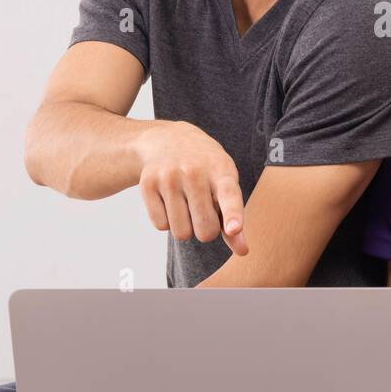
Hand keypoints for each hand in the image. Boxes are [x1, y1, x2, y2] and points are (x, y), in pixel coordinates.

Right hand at [137, 121, 247, 254]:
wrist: (168, 139)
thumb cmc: (205, 168)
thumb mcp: (224, 182)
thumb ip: (234, 216)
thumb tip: (243, 251)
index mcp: (221, 170)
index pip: (229, 196)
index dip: (232, 215)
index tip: (234, 229)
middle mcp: (194, 172)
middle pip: (205, 230)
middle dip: (207, 231)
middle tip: (204, 212)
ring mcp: (168, 177)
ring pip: (181, 232)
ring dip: (186, 227)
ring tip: (186, 204)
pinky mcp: (147, 184)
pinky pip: (161, 226)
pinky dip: (167, 221)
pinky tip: (169, 201)